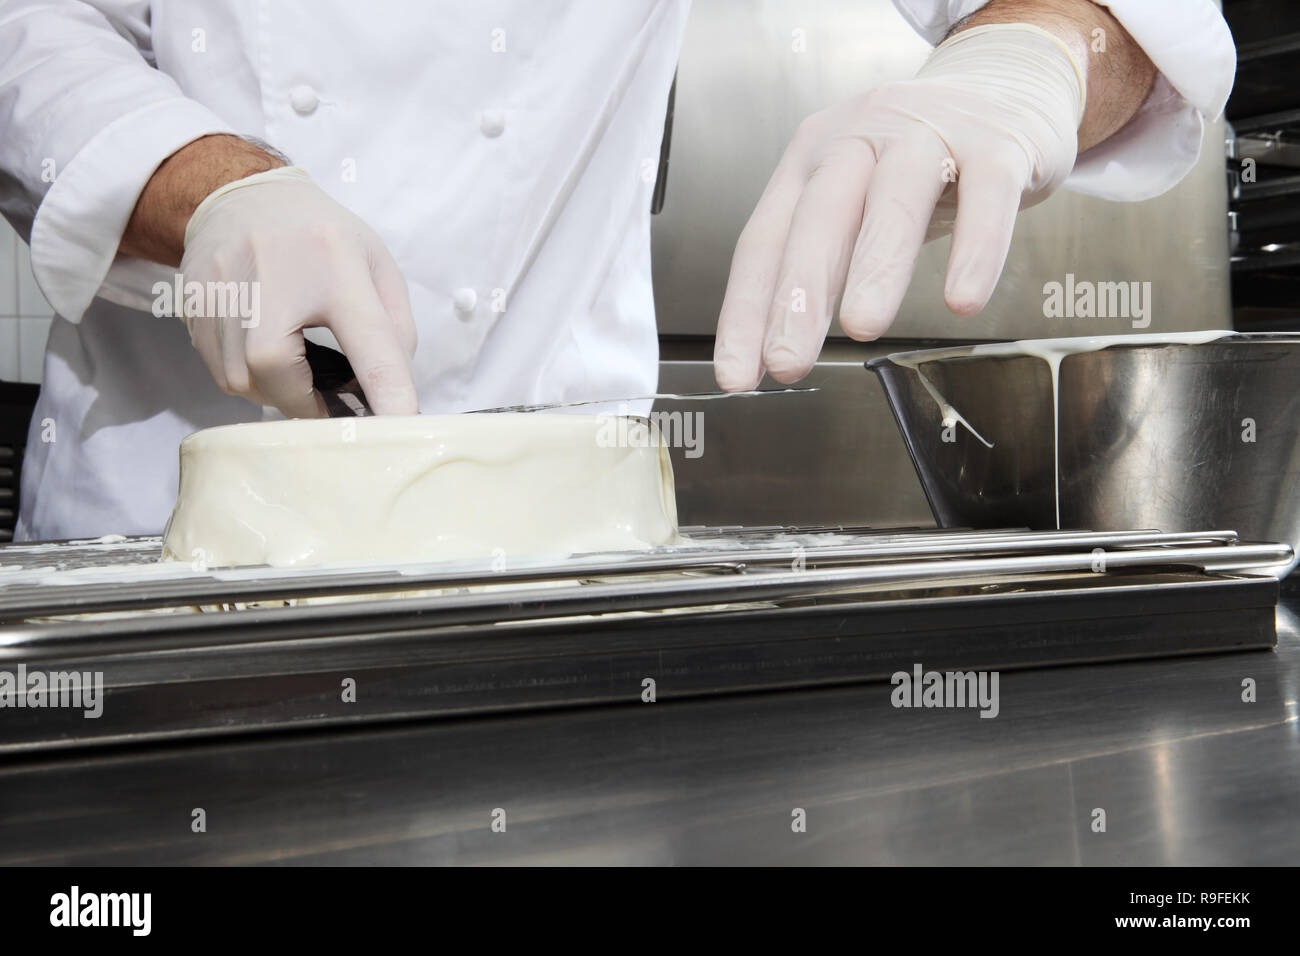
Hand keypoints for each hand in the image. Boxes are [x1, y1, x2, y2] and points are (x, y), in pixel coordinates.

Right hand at [179, 165, 417, 417]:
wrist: (243, 195)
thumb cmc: (322, 239)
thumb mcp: (376, 265)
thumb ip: (395, 330)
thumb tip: (389, 394)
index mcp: (335, 264)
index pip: (369, 342)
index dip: (389, 392)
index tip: (402, 429)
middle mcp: (272, 276)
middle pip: (276, 370)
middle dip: (308, 405)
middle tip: (333, 407)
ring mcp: (223, 290)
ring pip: (242, 380)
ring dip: (278, 393)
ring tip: (300, 369)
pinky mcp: (194, 307)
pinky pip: (221, 372)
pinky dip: (250, 380)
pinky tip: (268, 354)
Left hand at [714, 23, 1085, 388]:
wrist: (1004, 81)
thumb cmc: (919, 161)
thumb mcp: (857, 203)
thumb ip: (823, 269)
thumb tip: (774, 351)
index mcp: (811, 161)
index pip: (765, 241)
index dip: (745, 312)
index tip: (736, 375)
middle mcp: (858, 140)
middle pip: (819, 218)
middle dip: (798, 296)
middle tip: (785, 361)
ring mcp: (927, 135)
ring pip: (894, 199)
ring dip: (875, 267)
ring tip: (863, 328)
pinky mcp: (996, 143)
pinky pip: (985, 196)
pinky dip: (975, 250)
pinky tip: (963, 300)